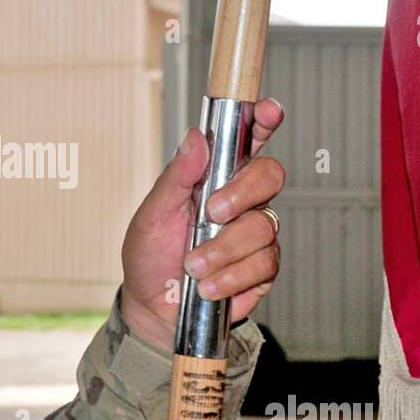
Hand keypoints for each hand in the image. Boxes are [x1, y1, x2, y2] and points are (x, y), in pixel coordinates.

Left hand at [119, 99, 284, 351]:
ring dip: (223, 250)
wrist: (153, 309)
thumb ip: (177, 176)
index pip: (247, 140)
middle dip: (241, 194)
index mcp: (214, 178)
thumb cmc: (150, 256)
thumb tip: (196, 137)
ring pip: (264, 227)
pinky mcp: (261, 269)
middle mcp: (241, 201)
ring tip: (193, 266)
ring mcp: (254, 234)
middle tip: (212, 214)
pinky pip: (263, 265)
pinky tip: (208, 286)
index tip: (269, 111)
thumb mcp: (152, 214)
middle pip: (270, 176)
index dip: (264, 121)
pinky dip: (231, 277)